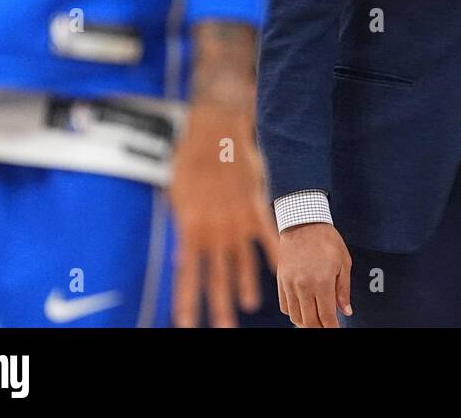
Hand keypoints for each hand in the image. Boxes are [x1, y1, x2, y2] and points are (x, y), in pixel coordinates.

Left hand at [169, 102, 279, 326]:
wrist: (215, 132)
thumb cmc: (191, 159)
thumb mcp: (178, 195)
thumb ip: (183, 227)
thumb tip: (181, 254)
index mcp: (192, 229)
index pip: (188, 275)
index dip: (186, 300)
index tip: (186, 323)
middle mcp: (216, 231)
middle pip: (217, 277)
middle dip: (218, 306)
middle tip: (222, 328)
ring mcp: (237, 221)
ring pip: (242, 262)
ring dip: (243, 285)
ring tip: (246, 305)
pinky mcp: (255, 208)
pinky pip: (268, 237)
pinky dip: (275, 255)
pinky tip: (283, 270)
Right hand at [276, 223, 352, 326]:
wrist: (303, 222)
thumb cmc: (327, 240)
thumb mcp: (344, 262)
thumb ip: (344, 289)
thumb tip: (346, 311)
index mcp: (322, 282)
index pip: (326, 316)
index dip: (332, 327)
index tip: (336, 329)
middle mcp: (303, 287)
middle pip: (309, 321)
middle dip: (320, 328)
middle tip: (327, 325)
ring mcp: (289, 285)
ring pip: (295, 316)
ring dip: (306, 322)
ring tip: (316, 319)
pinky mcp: (281, 281)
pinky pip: (284, 306)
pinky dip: (293, 312)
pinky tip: (303, 308)